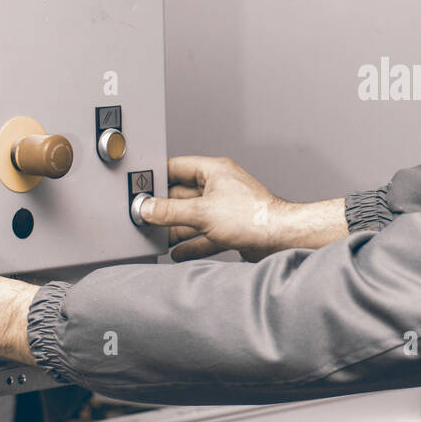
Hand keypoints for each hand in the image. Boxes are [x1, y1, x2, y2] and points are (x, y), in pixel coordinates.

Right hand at [141, 156, 347, 261]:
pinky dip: (191, 244)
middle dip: (164, 209)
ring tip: (155, 239)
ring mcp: (225, 208)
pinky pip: (205, 235)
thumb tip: (147, 208)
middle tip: (143, 217)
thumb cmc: (252, 216)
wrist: (281, 239)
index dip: (156, 177)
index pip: (177, 167)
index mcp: (214, 171)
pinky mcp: (231, 229)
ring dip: (176, 229)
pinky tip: (177, 253)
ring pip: (193, 217)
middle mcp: (220, 187)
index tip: (138, 188)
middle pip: (182, 195)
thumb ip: (170, 211)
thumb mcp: (201, 212)